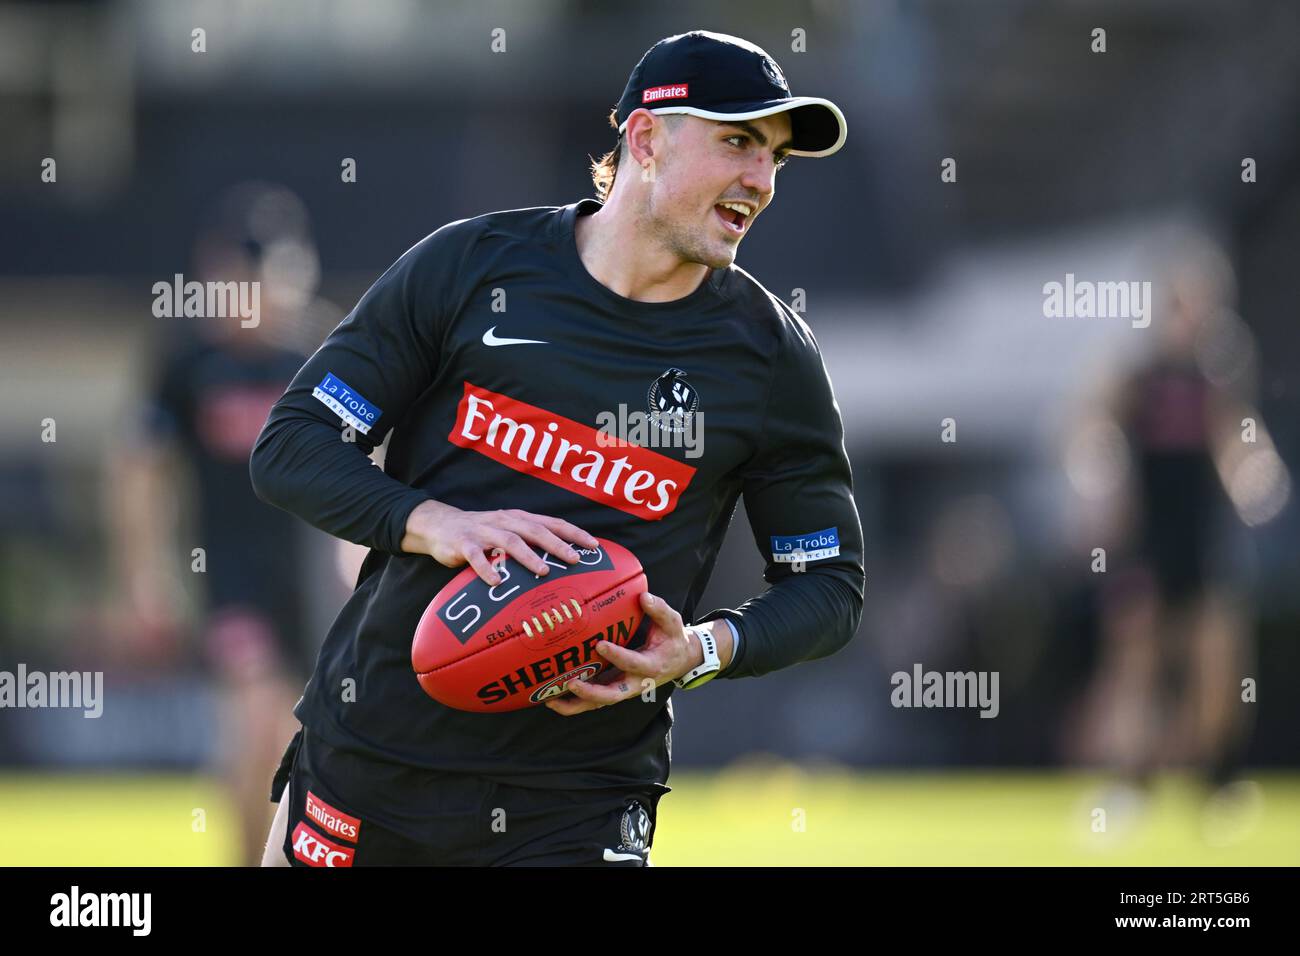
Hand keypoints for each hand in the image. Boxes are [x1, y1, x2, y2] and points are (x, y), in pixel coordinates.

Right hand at [401, 500, 599, 585]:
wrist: (440, 525)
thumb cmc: (482, 533)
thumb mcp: (508, 531)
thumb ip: (531, 542)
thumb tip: (566, 561)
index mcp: (519, 518)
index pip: (552, 523)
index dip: (574, 533)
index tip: (594, 546)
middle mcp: (504, 521)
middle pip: (535, 530)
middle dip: (556, 544)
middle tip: (574, 560)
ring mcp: (484, 531)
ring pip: (509, 541)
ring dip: (528, 556)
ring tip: (542, 571)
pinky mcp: (463, 544)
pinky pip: (476, 556)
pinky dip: (487, 569)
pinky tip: (497, 582)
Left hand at [545, 591, 700, 715]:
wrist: (680, 661)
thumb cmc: (672, 639)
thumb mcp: (672, 622)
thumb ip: (659, 610)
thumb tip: (644, 596)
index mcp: (651, 665)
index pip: (633, 663)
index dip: (617, 656)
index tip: (600, 645)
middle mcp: (636, 683)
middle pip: (612, 695)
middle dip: (591, 692)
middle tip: (571, 682)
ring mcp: (624, 690)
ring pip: (599, 704)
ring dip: (576, 704)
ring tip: (551, 700)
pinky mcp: (614, 690)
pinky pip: (594, 702)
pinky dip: (574, 704)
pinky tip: (553, 699)